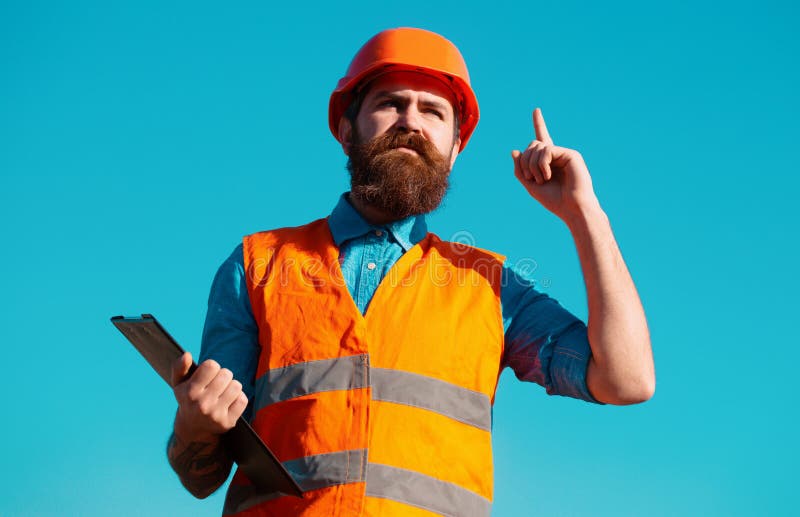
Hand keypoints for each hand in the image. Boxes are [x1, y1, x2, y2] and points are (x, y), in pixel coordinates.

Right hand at [171, 353, 247, 440]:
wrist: (192, 429)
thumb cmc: (188, 399)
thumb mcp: (179, 384)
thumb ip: (180, 367)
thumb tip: (187, 354)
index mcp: (189, 392)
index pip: (211, 366)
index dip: (212, 367)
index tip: (208, 374)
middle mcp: (202, 404)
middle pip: (226, 374)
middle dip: (223, 376)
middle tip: (217, 384)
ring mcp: (215, 415)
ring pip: (236, 386)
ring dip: (232, 387)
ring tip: (223, 392)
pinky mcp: (227, 422)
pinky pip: (243, 400)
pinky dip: (239, 398)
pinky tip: (230, 402)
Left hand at [511, 108, 599, 222]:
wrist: (572, 208)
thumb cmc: (554, 200)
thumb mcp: (530, 185)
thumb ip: (520, 169)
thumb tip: (514, 150)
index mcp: (549, 161)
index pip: (542, 139)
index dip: (539, 124)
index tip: (536, 110)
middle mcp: (557, 155)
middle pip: (532, 145)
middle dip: (525, 162)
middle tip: (531, 178)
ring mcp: (564, 153)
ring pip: (537, 147)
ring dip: (532, 165)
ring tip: (541, 179)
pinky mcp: (570, 154)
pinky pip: (547, 151)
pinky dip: (542, 164)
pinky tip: (548, 176)